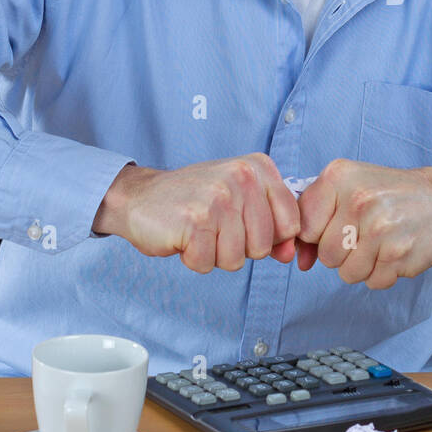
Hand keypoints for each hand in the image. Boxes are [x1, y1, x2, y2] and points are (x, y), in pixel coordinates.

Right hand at [92, 154, 301, 273]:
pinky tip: (183, 237)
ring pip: (237, 259)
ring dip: (213, 254)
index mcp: (259, 168)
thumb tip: (290, 254)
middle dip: (237, 248)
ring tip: (198, 231)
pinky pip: (207, 263)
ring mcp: (219, 197)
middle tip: (213, 227)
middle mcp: (243, 177)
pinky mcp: (195, 220)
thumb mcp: (239, 203)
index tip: (242, 226)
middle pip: (264, 246)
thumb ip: (271, 227)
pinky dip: (193, 259)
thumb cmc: (193, 201)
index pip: (291, 223)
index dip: (269, 237)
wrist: (140, 196)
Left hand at [293, 158, 431, 288]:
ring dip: (362, 265)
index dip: (317, 235)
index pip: (304, 228)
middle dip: (342, 251)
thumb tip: (299, 261)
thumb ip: (314, 218)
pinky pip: (373, 282)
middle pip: (326, 255)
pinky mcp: (400, 254)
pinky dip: (382, 273)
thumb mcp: (345, 188)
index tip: (336, 225)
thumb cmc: (385, 194)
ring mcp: (381, 228)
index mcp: (339, 177)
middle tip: (364, 232)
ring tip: (380, 241)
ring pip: (348, 273)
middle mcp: (359, 200)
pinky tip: (394, 250)